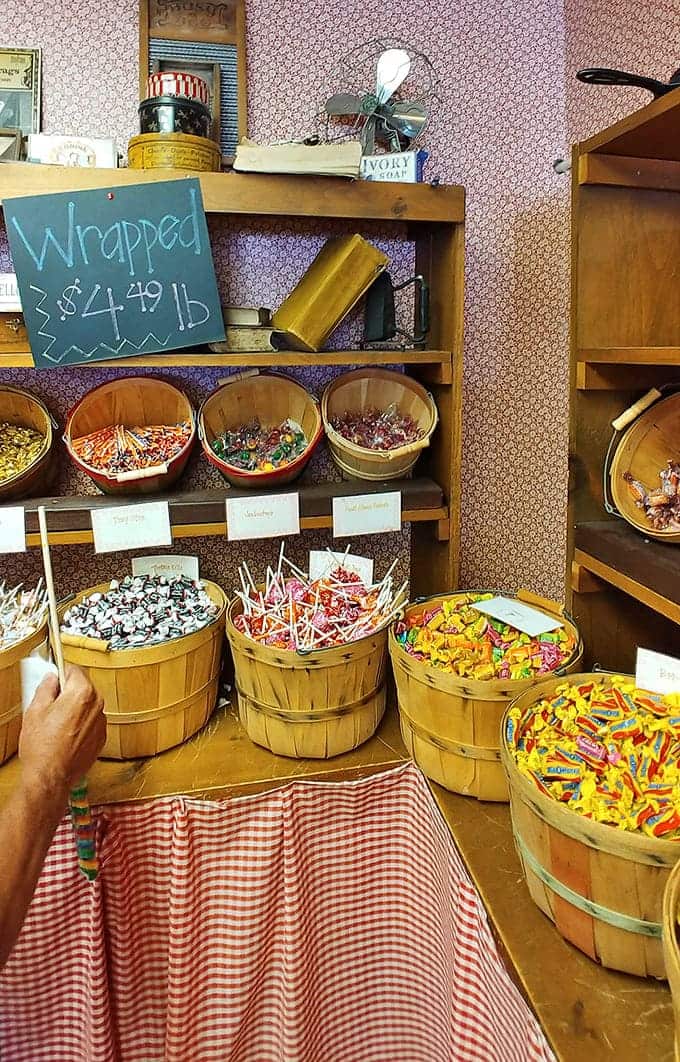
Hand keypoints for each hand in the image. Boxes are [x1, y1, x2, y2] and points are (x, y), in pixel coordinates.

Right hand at [19, 666, 105, 797]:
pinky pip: (91, 722)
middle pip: (84, 687)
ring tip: (56, 723)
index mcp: (82, 693)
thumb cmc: (43, 748)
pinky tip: (65, 735)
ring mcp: (101, 722)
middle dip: (68, 692)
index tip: (54, 677)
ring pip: (88, 705)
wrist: (50, 777)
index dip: (61, 672)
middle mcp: (97, 705)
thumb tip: (51, 679)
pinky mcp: (101, 738)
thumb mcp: (35, 710)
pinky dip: (81, 724)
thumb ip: (45, 688)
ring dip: (76, 709)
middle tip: (51, 702)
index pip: (74, 670)